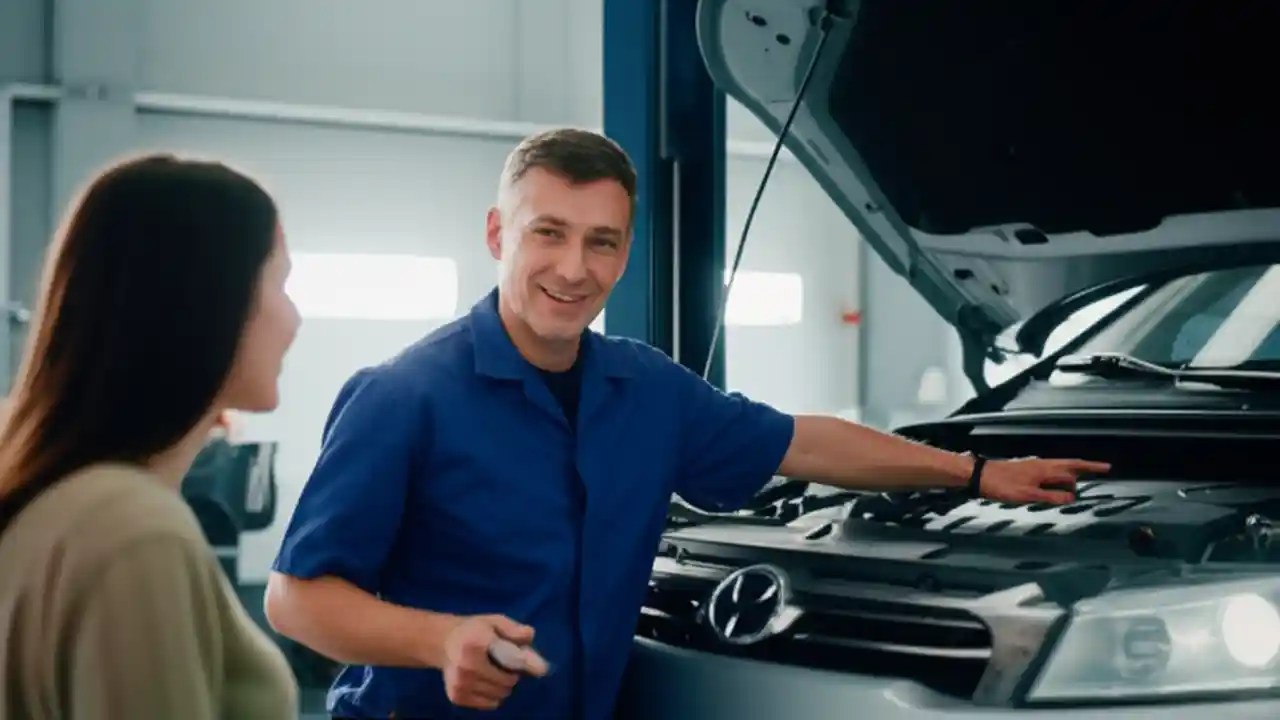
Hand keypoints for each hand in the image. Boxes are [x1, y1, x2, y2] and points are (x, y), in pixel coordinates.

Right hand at [441, 615, 548, 709]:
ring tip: (494, 671)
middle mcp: (466, 666)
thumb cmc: (474, 630)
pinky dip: (493, 695)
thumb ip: (513, 629)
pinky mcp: (457, 697)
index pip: (510, 659)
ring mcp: (460, 684)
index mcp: (476, 643)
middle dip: (512, 674)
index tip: (541, 669)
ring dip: (503, 686)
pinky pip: (490, 703)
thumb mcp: (494, 622)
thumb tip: (530, 635)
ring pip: (500, 695)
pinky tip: (485, 681)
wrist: (443, 642)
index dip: (527, 664)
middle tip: (505, 663)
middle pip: (508, 681)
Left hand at [978, 457, 1110, 503]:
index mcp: (1045, 469)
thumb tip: (1073, 497)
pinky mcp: (1026, 471)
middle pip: (1069, 466)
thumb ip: (1051, 496)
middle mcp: (1042, 464)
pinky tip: (1057, 484)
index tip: (1107, 468)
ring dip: (1072, 475)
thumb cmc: (1003, 486)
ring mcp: (1034, 466)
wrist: (980, 476)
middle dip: (1085, 469)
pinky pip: (1050, 473)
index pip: (1074, 466)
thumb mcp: (1028, 495)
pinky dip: (1059, 479)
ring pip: (1059, 469)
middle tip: (1100, 472)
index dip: (1090, 467)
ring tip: (1080, 482)